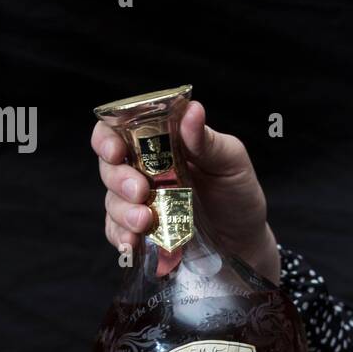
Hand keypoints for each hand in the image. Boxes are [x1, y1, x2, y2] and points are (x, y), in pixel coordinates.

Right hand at [92, 100, 280, 282]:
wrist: (246, 242)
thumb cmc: (238, 195)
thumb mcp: (231, 163)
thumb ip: (207, 141)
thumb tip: (192, 110)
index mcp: (161, 145)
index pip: (119, 131)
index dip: (107, 138)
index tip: (115, 150)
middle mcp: (144, 171)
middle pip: (109, 167)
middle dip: (117, 178)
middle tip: (140, 191)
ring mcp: (140, 203)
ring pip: (112, 201)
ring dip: (122, 211)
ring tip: (145, 221)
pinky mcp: (141, 232)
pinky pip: (117, 233)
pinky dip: (120, 237)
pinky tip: (132, 241)